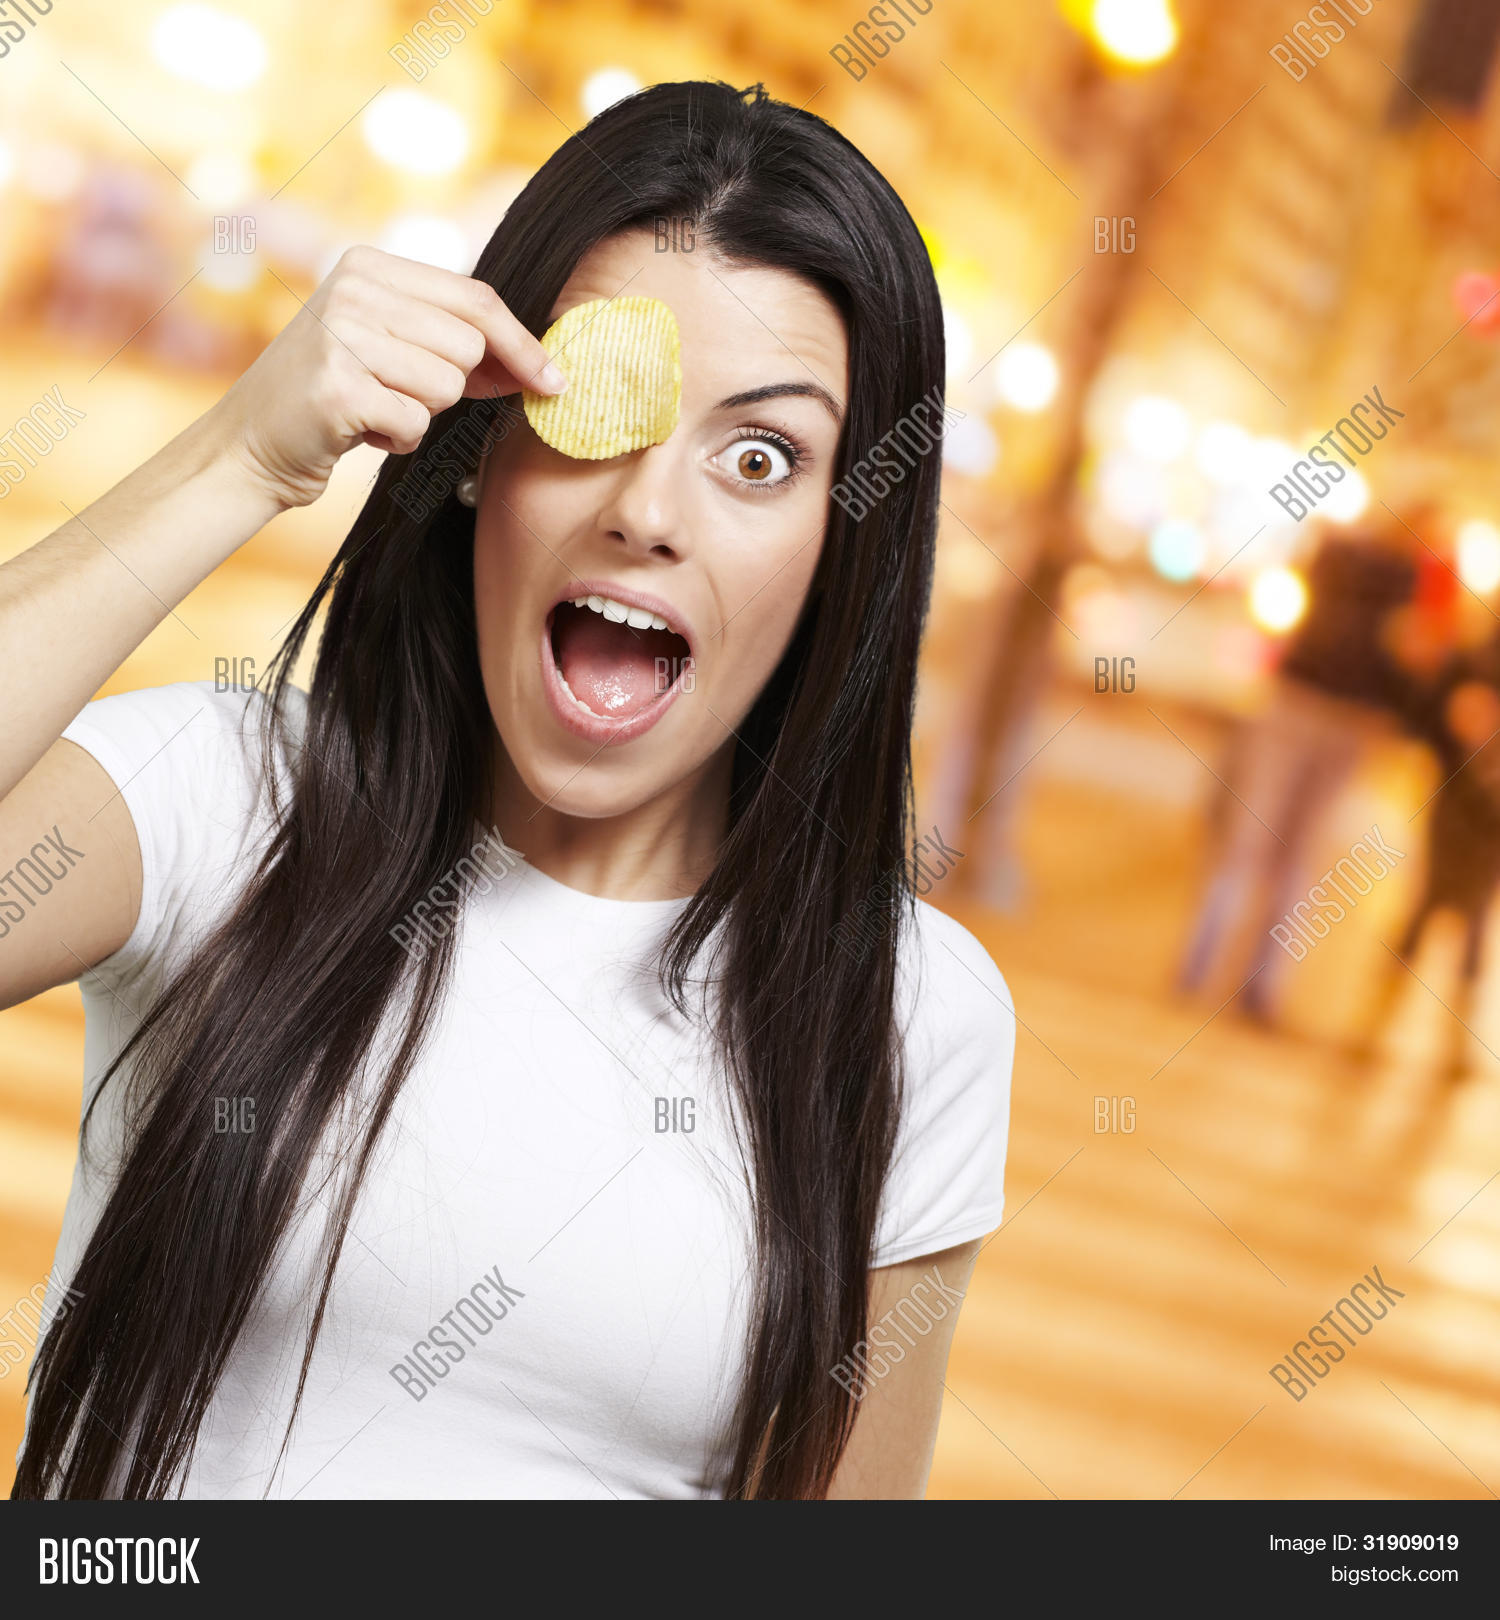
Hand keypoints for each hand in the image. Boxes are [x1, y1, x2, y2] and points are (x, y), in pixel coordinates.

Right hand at [206, 245, 564, 508]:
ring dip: (421, 413)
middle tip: (398, 392)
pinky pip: (416, 422)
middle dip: (451, 385)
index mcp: (370, 265)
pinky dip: (398, 440)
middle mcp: (353, 288)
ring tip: (374, 408)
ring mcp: (340, 335)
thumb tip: (540, 367)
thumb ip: (455, 344)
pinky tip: (360, 430)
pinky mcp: (336, 388)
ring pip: (447, 386)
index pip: (476, 298)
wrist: (252, 443)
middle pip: (469, 345)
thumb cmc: (336, 398)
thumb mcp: (390, 348)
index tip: (555, 381)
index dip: (523, 344)